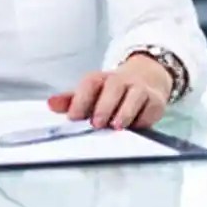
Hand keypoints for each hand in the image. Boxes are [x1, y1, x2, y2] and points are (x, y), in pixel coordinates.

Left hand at [45, 57, 171, 129]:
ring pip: (135, 95)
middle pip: (113, 87)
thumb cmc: (111, 92)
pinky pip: (150, 108)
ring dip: (125, 111)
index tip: (74, 117)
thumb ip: (71, 101)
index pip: (90, 83)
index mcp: (100, 79)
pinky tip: (136, 127)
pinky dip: (143, 119)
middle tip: (97, 123)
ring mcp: (139, 88)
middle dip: (104, 105)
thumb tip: (50, 104)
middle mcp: (121, 80)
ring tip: (117, 126)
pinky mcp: (156, 100)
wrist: (145, 79)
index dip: (80, 99)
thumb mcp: (90, 94)